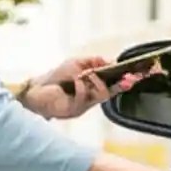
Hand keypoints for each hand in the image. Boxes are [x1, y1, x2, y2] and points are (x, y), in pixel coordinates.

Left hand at [20, 56, 146, 119]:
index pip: (112, 86)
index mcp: (92, 89)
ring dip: (97, 82)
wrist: (35, 90)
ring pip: (100, 96)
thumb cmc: (55, 78)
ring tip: (88, 73)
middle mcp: (90, 99)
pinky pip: (83, 98)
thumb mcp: (76, 63)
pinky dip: (81, 86)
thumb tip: (110, 60)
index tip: (134, 75)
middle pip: (110, 93)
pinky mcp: (73, 110)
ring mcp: (82, 106)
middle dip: (119, 84)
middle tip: (125, 76)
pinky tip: (76, 79)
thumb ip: (93, 61)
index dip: (124, 82)